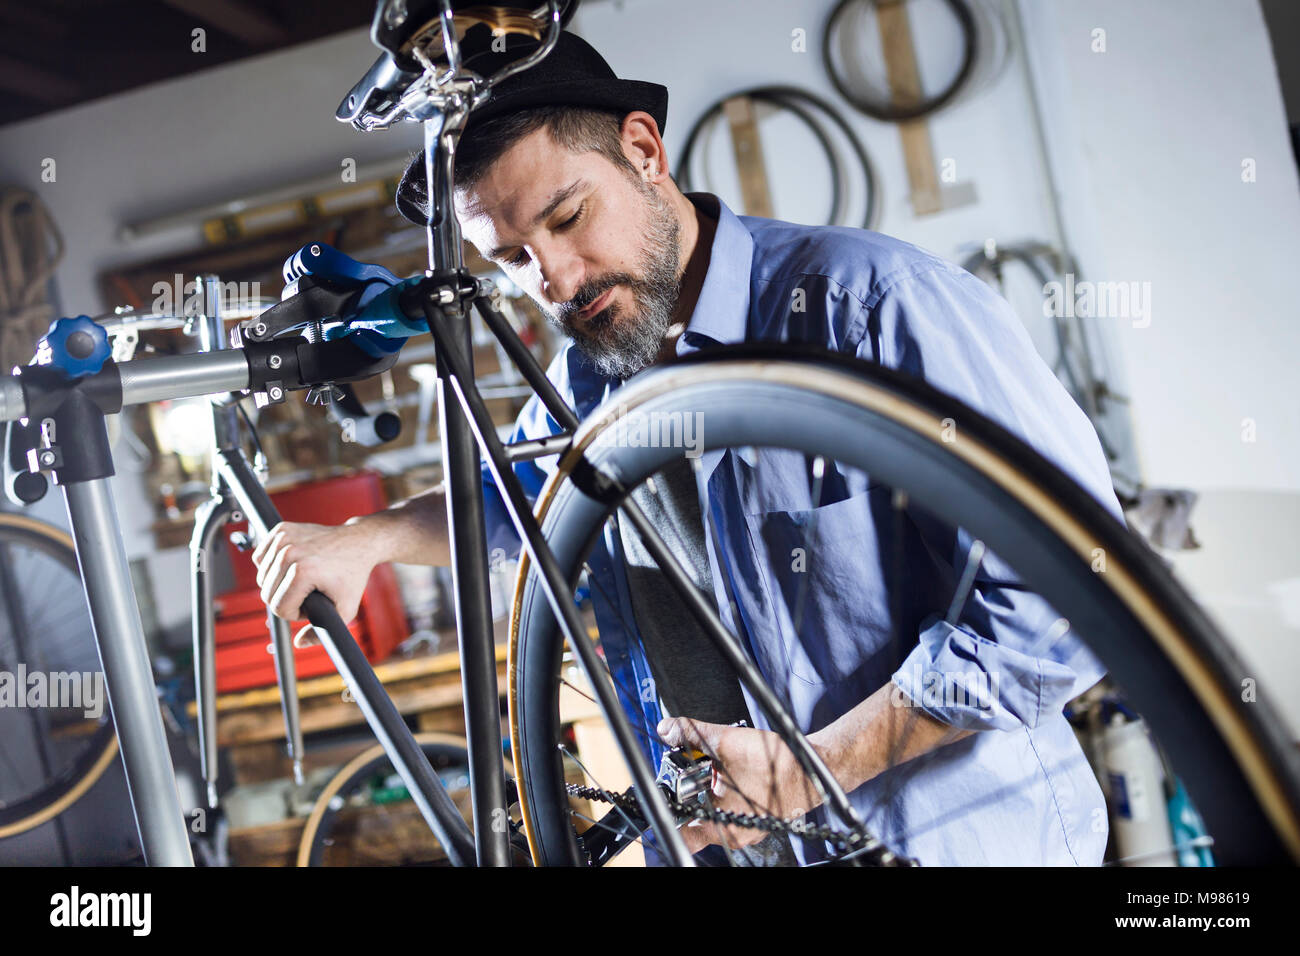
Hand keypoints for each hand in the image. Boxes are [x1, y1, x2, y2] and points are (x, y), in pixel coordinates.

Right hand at [250, 520, 379, 646]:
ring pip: (262, 577)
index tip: (314, 604)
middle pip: (268, 593)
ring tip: (303, 580)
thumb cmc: (353, 576)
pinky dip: (271, 565)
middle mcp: (290, 552)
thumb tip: (299, 643)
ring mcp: (284, 538)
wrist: (359, 543)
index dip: (296, 614)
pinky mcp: (281, 529)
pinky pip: (260, 557)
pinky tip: (290, 566)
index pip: (279, 608)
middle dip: (287, 599)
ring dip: (279, 583)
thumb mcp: (345, 610)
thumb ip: (322, 632)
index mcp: (302, 572)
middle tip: (310, 592)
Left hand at [657, 716, 825, 852]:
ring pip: (713, 813)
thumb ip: (691, 734)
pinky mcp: (756, 820)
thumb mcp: (727, 742)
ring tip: (718, 769)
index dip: (668, 809)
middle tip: (695, 770)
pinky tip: (734, 774)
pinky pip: (731, 809)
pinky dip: (726, 793)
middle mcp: (733, 834)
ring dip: (709, 791)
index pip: (680, 831)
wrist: (816, 769)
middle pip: (694, 818)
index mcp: (722, 827)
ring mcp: (746, 829)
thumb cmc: (780, 764)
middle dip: (690, 792)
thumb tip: (667, 729)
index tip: (666, 790)